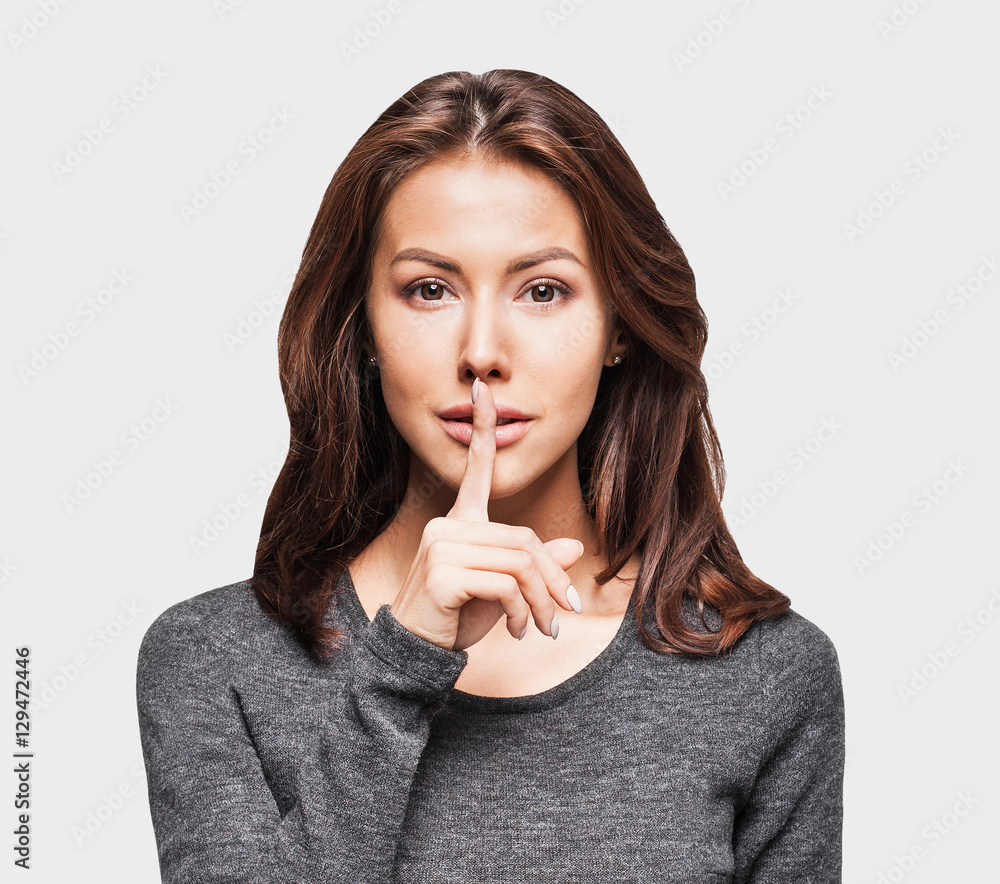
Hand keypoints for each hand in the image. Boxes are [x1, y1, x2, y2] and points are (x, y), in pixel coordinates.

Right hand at [389, 376, 584, 651]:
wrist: (417, 651)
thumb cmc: (457, 617)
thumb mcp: (503, 590)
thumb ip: (534, 565)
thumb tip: (574, 548)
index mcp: (459, 522)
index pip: (474, 469)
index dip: (482, 429)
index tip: (481, 389)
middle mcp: (447, 526)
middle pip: (523, 539)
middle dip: (551, 579)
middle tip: (565, 612)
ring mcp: (442, 547)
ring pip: (519, 563)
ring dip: (540, 602)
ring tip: (542, 629)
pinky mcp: (443, 573)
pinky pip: (505, 585)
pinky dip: (522, 612)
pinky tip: (519, 632)